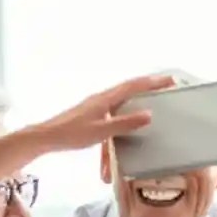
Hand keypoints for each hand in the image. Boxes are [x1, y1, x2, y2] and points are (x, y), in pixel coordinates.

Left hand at [19, 75, 175, 154]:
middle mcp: (101, 97)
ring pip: (122, 93)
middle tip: (166, 83)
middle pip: (129, 86)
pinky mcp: (91, 111)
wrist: (47, 137)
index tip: (170, 79)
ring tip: (153, 93)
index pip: (133, 86)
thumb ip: (125, 123)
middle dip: (149, 84)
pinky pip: (115, 102)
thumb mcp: (101, 131)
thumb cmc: (72, 134)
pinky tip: (129, 110)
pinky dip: (128, 102)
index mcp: (105, 99)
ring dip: (138, 91)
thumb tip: (149, 114)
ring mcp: (95, 104)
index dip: (152, 82)